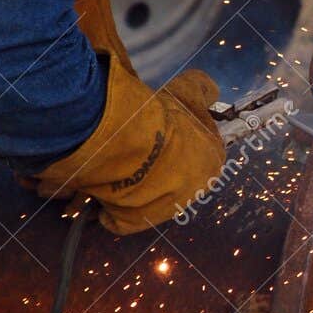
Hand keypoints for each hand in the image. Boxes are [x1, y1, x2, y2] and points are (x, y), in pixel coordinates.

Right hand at [34, 50, 225, 233]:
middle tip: (136, 145)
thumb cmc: (159, 116)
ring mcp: (163, 211)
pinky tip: (101, 188)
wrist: (124, 142)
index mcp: (211, 162)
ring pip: (146, 196)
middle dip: (158, 164)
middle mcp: (193, 192)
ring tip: (114, 164)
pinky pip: (119, 216)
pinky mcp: (132, 223)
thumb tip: (211, 90)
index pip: (201, 149)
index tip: (159, 126)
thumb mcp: (186, 91)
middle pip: (174, 176)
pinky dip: (109, 206)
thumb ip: (201, 90)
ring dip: (134, 184)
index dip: (179, 135)